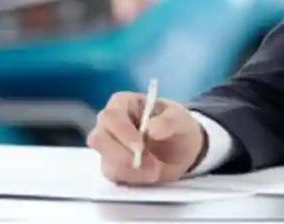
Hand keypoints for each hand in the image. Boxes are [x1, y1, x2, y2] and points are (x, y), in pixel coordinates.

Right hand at [87, 92, 206, 184]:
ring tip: (156, 170)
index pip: (111, 116)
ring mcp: (109, 147)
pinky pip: (114, 177)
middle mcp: (109, 124)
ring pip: (106, 162)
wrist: (184, 150)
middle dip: (124, 156)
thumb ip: (168, 121)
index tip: (140, 146)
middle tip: (151, 164)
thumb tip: (151, 129)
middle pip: (99, 139)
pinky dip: (133, 179)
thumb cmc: (177, 126)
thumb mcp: (180, 119)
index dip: (122, 132)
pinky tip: (149, 175)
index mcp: (122, 104)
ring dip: (132, 170)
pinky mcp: (113, 167)